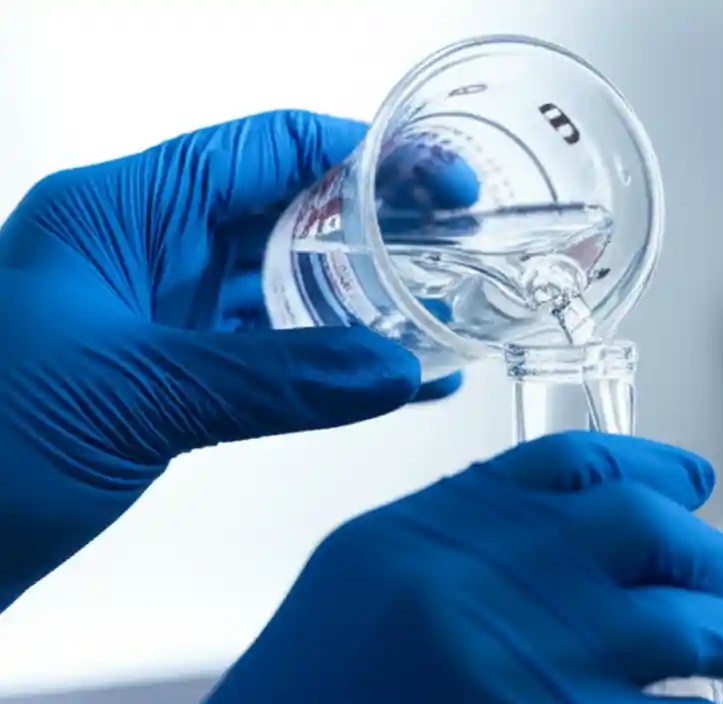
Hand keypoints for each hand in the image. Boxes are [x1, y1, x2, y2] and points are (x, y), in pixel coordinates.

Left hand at [0, 110, 471, 609]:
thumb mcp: (130, 394)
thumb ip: (272, 380)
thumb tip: (391, 367)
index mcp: (120, 213)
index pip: (264, 148)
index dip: (362, 154)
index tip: (438, 178)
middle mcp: (143, 254)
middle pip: (286, 214)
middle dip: (378, 232)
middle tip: (460, 251)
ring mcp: (157, 320)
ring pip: (285, 292)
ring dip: (366, 306)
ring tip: (446, 317)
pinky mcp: (167, 383)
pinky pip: (270, 362)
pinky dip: (333, 369)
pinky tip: (397, 384)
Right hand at [194, 432, 722, 703]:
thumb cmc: (329, 673)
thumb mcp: (379, 562)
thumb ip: (482, 520)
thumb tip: (617, 498)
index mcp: (456, 527)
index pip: (591, 462)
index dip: (662, 465)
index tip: (694, 481)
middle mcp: (509, 585)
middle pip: (662, 533)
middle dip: (711, 557)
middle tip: (717, 579)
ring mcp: (549, 673)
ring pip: (702, 630)